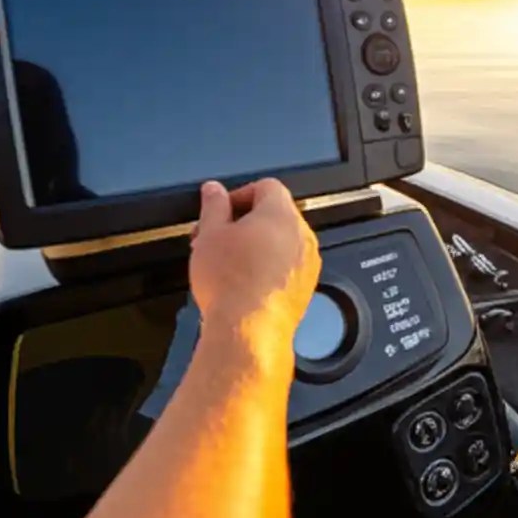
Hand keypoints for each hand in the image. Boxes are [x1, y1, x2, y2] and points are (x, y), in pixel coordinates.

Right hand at [189, 179, 320, 354]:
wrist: (249, 331)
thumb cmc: (232, 285)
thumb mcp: (210, 234)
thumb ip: (213, 205)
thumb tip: (214, 191)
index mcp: (281, 214)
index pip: (266, 186)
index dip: (238, 195)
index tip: (221, 210)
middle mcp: (301, 235)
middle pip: (274, 214)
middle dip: (243, 223)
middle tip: (216, 237)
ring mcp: (307, 263)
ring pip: (281, 242)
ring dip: (255, 247)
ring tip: (226, 264)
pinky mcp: (305, 288)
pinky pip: (287, 268)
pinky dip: (268, 269)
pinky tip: (242, 283)